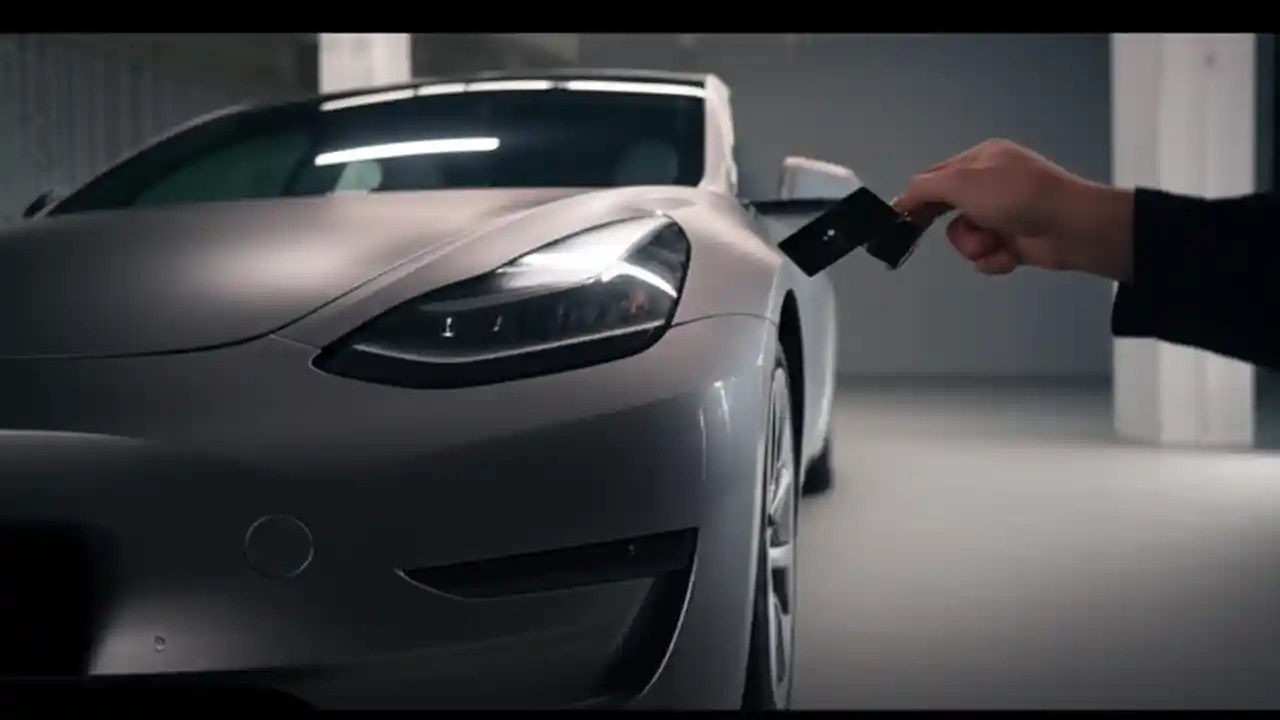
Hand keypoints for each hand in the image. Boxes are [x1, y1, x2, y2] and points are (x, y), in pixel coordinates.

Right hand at [892, 139, 1134, 282]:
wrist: (1072, 227)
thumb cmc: (1020, 195)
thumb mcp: (962, 182)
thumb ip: (924, 188)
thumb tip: (901, 198)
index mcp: (981, 160)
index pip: (936, 177)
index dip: (916, 199)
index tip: (900, 220)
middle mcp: (992, 184)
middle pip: (948, 210)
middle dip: (953, 226)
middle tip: (932, 235)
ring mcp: (1004, 213)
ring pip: (965, 237)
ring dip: (974, 245)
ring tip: (992, 242)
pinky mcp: (1014, 240)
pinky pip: (985, 255)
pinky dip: (993, 259)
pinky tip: (1007, 254)